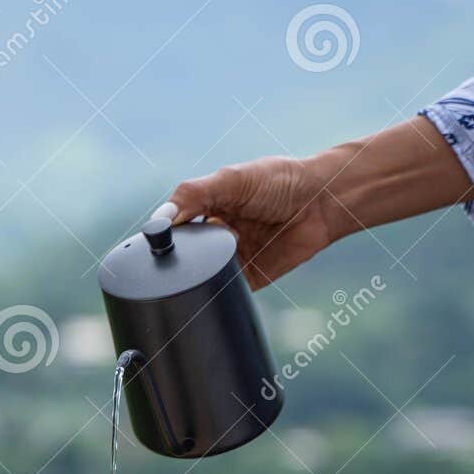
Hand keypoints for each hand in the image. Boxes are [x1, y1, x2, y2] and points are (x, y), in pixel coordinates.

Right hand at [160, 117, 473, 289]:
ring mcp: (230, 260)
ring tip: (191, 275)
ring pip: (200, 278)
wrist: (323, 202)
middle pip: (181, 256)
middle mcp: (214, 236)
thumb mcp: (230, 180)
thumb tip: (160, 219)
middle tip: (168, 263)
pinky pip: (225, 294)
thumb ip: (192, 194)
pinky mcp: (247, 280)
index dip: (159, 237)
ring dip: (193, 280)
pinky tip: (212, 287)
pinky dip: (216, 294)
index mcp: (204, 210)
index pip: (171, 228)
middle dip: (174, 261)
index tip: (150, 243)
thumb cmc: (280, 181)